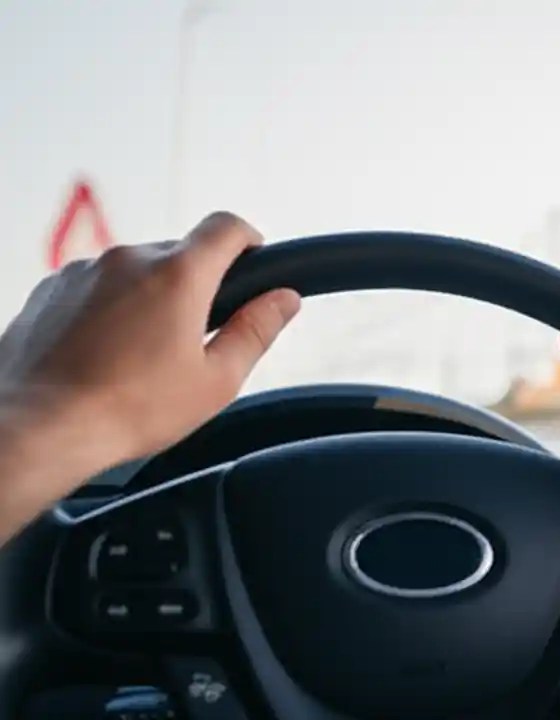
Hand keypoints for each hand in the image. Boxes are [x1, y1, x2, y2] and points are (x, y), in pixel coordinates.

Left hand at [0, 212, 298, 539]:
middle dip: (193, 285)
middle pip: (179, 253)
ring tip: (141, 355)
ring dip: (147, 298)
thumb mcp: (216, 380)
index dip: (248, 240)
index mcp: (178, 275)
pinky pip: (95, 286)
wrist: (39, 427)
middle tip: (194, 339)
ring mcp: (83, 270)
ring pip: (134, 271)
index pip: (226, 227)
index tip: (252, 262)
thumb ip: (257, 331)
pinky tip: (104, 354)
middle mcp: (129, 259)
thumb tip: (285, 299)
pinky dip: (108, 309)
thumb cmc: (130, 409)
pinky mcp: (49, 289)